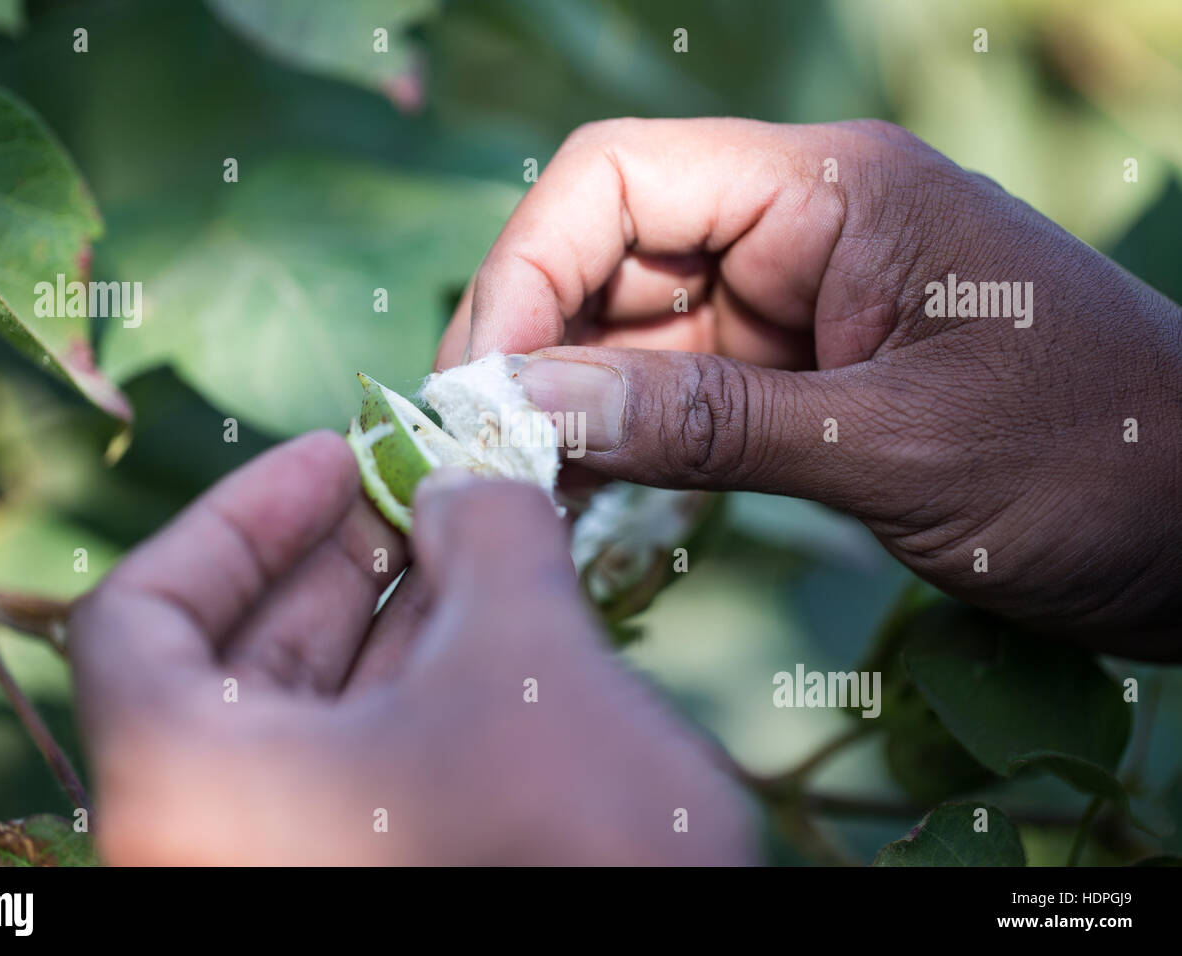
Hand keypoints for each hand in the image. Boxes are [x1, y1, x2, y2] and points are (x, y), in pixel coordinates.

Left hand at [69, 432, 753, 864]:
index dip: (238, 516)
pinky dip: (429, 688)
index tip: (337, 455)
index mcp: (187, 790)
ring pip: (319, 721)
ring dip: (398, 615)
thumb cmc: (560, 843)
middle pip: (237, 663)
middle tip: (422, 485)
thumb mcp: (525, 653)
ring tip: (478, 536)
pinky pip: (374, 773)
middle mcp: (217, 846)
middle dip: (337, 559)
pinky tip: (500, 623)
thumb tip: (468, 483)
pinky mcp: (376, 889)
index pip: (140, 617)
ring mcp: (296, 875)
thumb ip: (483, 534)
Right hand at [438, 118, 1181, 657]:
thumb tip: (530, 407)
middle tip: (475, 458)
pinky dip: (619, 442)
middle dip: (528, 347)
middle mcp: (797, 232)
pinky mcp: (797, 378)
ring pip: (629, 332)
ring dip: (563, 405)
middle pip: (606, 254)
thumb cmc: (1095, 460)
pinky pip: (675, 393)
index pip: (618, 179)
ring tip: (513, 498)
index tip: (481, 385)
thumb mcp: (894, 444)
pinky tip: (578, 501)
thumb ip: (708, 422)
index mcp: (829, 192)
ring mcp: (793, 308)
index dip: (526, 270)